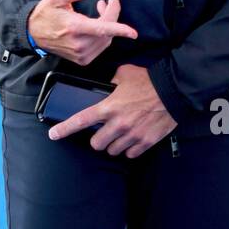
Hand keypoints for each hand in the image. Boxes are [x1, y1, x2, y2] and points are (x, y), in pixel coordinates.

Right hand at [27, 0, 138, 64]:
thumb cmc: (46, 14)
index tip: (133, 32)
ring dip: (109, 24)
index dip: (119, 29)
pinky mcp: (82, 60)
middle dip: (112, 14)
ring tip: (100, 9)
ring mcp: (81, 54)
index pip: (101, 29)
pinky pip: (101, 46)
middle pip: (108, 31)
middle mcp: (79, 44)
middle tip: (109, 0)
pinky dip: (104, 35)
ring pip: (106, 39)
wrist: (33, 34)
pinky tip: (96, 25)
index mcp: (74, 28)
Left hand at [47, 62, 176, 157]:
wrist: (174, 91)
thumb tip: (109, 85)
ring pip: (113, 151)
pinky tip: (134, 140)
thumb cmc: (150, 81)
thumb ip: (112, 81)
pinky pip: (130, 154)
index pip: (80, 121)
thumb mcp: (125, 73)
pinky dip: (130, 149)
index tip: (54, 135)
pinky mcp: (146, 142)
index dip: (64, 129)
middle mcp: (118, 124)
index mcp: (108, 107)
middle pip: (96, 144)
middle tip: (105, 133)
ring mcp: (132, 135)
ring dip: (114, 145)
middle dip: (99, 139)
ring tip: (122, 135)